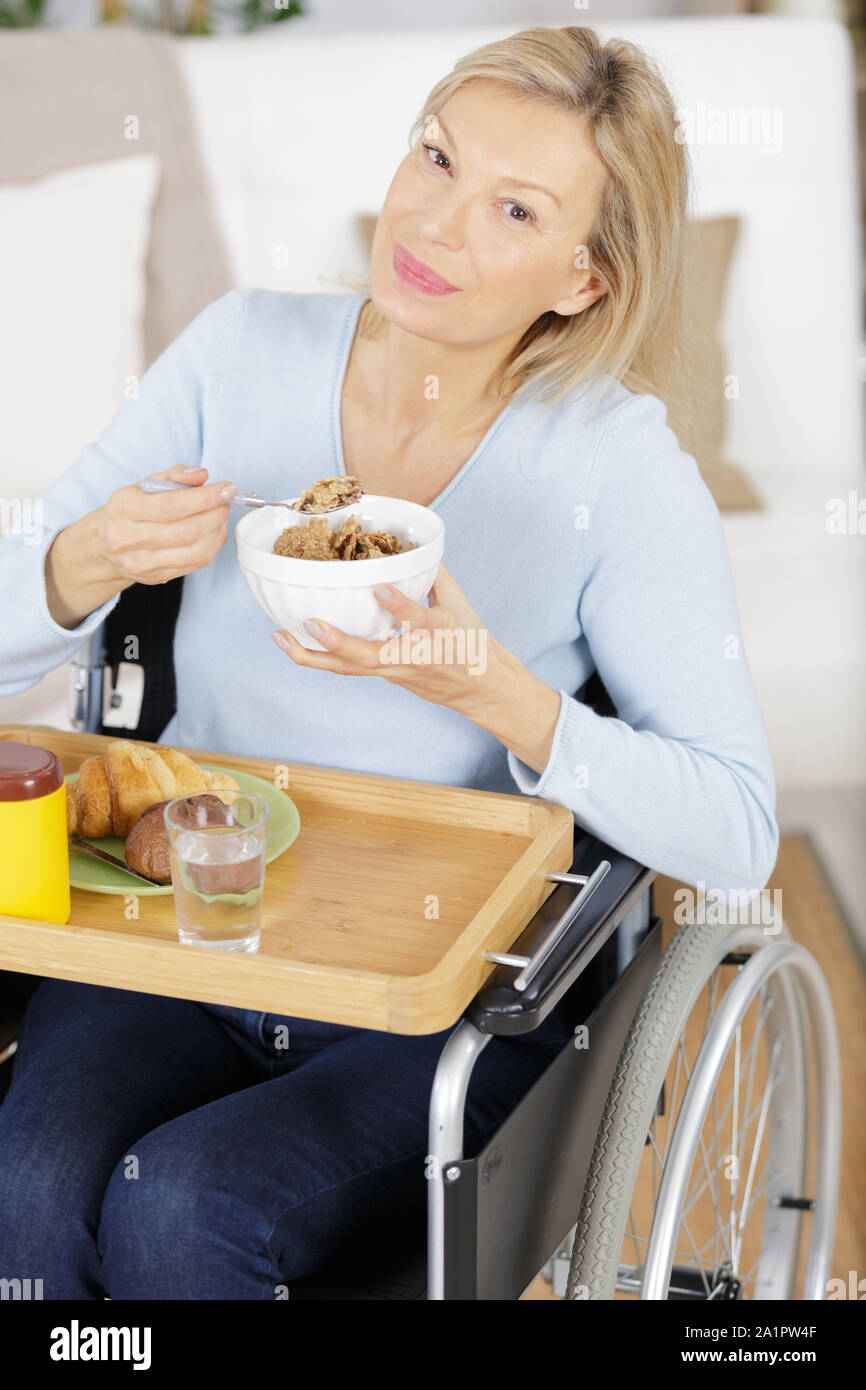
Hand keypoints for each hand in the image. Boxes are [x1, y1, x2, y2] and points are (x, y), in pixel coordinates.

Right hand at [96, 464, 236, 586]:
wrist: (105, 545)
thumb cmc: (131, 509)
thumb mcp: (145, 485)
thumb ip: (175, 476)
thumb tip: (202, 475)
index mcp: (123, 508)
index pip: (170, 505)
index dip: (205, 498)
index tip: (227, 489)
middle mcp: (127, 538)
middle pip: (185, 532)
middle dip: (215, 515)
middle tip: (226, 502)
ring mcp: (139, 562)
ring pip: (194, 552)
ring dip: (217, 532)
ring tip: (220, 517)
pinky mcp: (154, 577)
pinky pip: (194, 565)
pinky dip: (211, 547)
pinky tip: (213, 533)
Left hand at [270, 562, 504, 713]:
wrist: (480, 688)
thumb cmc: (472, 643)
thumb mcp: (460, 604)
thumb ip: (434, 574)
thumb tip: (415, 542)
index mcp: (438, 634)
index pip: (417, 620)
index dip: (397, 605)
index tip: (379, 587)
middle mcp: (413, 656)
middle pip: (369, 657)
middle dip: (338, 642)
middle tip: (311, 623)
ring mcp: (395, 670)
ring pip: (349, 669)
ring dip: (313, 656)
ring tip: (281, 638)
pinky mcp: (385, 676)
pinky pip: (348, 669)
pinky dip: (320, 658)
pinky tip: (295, 645)